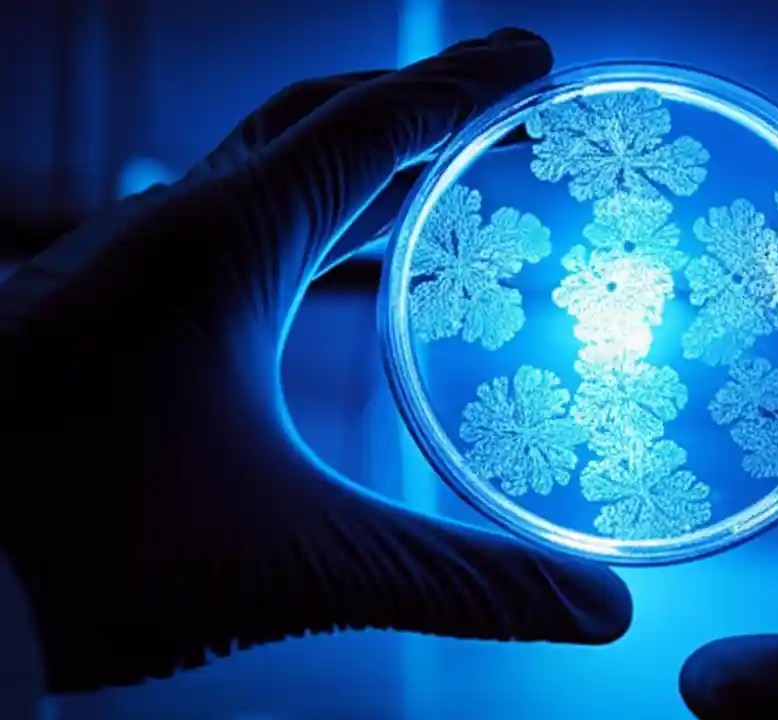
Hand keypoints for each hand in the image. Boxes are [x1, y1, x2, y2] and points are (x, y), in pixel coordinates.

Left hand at [0, 28, 629, 693]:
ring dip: (357, 161)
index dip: (464, 89)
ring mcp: (121, 270)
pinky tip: (330, 271)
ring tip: (439, 173)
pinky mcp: (98, 315)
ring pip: (259, 172)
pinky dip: (299, 222)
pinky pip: (220, 228)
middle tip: (503, 98)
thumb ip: (462, 582)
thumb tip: (603, 611)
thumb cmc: (86, 555)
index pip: (370, 130)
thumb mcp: (301, 562)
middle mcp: (163, 235)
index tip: (534, 58)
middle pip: (312, 120)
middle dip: (418, 101)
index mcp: (222, 250)